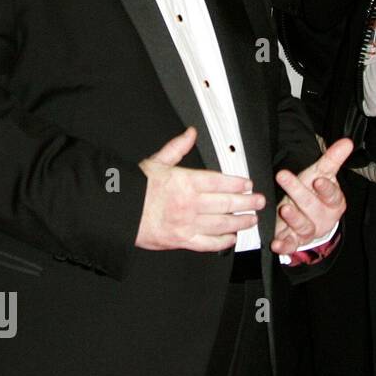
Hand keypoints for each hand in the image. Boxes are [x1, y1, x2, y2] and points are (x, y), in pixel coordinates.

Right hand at [136, 127, 266, 251]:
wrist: (115, 212)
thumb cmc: (134, 189)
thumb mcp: (156, 162)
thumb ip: (177, 148)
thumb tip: (190, 133)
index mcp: (185, 181)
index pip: (221, 181)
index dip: (238, 183)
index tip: (249, 184)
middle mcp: (190, 203)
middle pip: (227, 203)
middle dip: (247, 202)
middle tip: (259, 201)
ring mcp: (187, 223)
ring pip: (222, 223)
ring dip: (241, 221)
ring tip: (252, 219)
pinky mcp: (181, 240)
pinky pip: (208, 243)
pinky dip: (223, 241)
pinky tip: (232, 238)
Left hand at [270, 138, 353, 253]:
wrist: (311, 219)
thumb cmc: (316, 193)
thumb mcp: (323, 175)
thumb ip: (333, 160)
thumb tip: (347, 141)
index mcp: (334, 202)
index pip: (332, 195)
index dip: (326, 188)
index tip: (317, 180)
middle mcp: (323, 218)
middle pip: (312, 207)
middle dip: (299, 193)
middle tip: (284, 176)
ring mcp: (310, 231)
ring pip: (303, 226)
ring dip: (293, 218)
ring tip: (284, 208)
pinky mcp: (295, 241)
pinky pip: (290, 245)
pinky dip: (284, 246)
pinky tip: (276, 243)